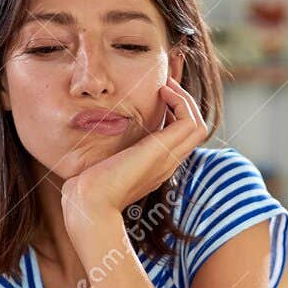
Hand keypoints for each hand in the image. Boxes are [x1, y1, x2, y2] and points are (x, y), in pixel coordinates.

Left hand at [60, 77, 205, 232]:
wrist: (89, 203)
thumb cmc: (88, 185)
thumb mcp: (105, 161)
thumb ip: (112, 148)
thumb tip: (100, 131)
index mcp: (157, 165)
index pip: (181, 137)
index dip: (175, 112)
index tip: (157, 94)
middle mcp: (167, 162)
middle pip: (195, 129)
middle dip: (183, 101)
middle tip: (164, 84)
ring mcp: (168, 158)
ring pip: (198, 124)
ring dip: (184, 99)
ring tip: (164, 86)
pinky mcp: (162, 151)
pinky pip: (189, 121)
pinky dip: (180, 101)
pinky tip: (160, 92)